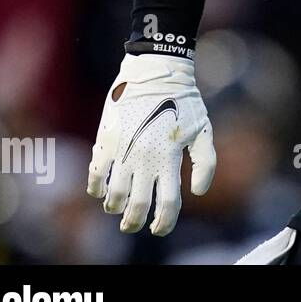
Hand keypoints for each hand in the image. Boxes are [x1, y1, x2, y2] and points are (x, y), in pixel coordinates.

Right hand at [86, 53, 215, 234]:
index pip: (168, 203)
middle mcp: (146, 158)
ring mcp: (124, 151)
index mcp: (171, 158)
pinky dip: (95, 188)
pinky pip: (95, 174)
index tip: (160, 229)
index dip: (164, 222)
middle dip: (135, 222)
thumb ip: (205, 163)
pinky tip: (101, 191)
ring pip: (114, 195)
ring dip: (115, 208)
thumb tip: (197, 193)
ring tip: (119, 209)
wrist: (155, 72)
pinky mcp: (106, 141)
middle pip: (138, 206)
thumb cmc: (184, 102)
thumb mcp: (203, 130)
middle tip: (133, 226)